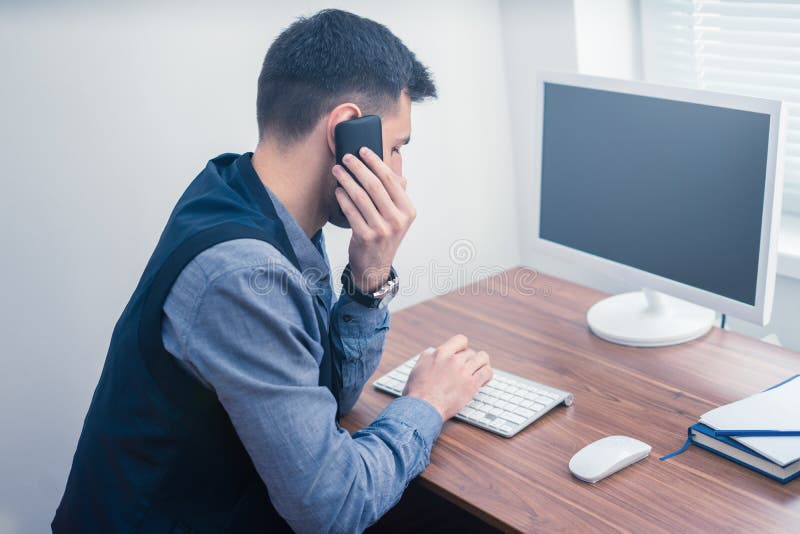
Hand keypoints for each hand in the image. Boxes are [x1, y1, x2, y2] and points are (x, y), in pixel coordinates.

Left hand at [332, 147, 414, 292]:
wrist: (375, 266)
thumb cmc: (385, 234)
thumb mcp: (397, 213)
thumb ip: (397, 187)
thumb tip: (396, 158)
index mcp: (408, 210)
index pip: (391, 180)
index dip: (375, 162)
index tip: (362, 150)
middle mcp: (397, 220)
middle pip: (375, 185)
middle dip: (358, 168)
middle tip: (346, 158)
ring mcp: (382, 229)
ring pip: (360, 197)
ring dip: (346, 180)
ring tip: (337, 170)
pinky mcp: (366, 237)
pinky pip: (351, 211)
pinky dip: (343, 198)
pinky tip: (338, 190)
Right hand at [403, 335, 492, 420]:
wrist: (423, 408)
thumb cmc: (417, 392)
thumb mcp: (417, 368)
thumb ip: (426, 359)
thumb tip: (430, 354)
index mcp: (440, 354)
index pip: (460, 340)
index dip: (463, 347)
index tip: (463, 354)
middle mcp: (453, 360)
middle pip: (471, 352)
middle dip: (470, 360)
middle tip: (469, 369)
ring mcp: (463, 372)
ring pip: (483, 358)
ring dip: (483, 364)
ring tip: (480, 370)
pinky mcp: (471, 385)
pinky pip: (487, 372)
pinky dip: (487, 375)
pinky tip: (483, 380)